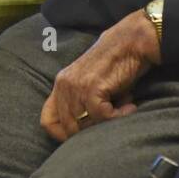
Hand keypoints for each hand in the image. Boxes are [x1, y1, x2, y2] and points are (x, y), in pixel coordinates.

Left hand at [40, 9, 159, 141]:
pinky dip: (118, 117)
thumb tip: (83, 133)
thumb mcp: (91, 83)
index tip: (85, 136)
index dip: (63, 135)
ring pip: (84, 125)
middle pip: (67, 127)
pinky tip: (130, 106)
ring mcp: (76, 86)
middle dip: (91, 131)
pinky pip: (102, 116)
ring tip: (123, 107)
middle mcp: (64, 84)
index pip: (47, 121)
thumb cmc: (116, 65)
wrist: (131, 41)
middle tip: (111, 118)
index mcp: (60, 84)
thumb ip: (81, 103)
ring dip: (107, 122)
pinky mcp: (92, 87)